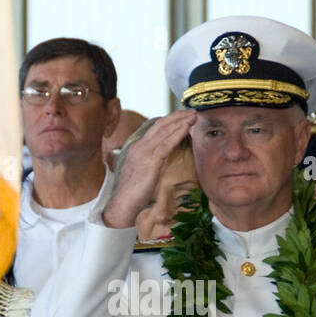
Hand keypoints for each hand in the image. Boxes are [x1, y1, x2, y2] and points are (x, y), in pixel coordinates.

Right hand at [101, 109, 196, 229]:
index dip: (170, 121)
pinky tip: (187, 128)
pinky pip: (166, 144)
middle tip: (192, 111)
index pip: (155, 129)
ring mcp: (143, 152)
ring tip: (193, 115)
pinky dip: (178, 133)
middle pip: (160, 124)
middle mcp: (139, 146)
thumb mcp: (141, 173)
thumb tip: (159, 161)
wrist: (121, 205)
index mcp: (137, 148)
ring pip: (164, 130)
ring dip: (181, 121)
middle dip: (178, 116)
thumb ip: (149, 163)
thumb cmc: (132, 194)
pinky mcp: (149, 162)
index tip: (182, 117)